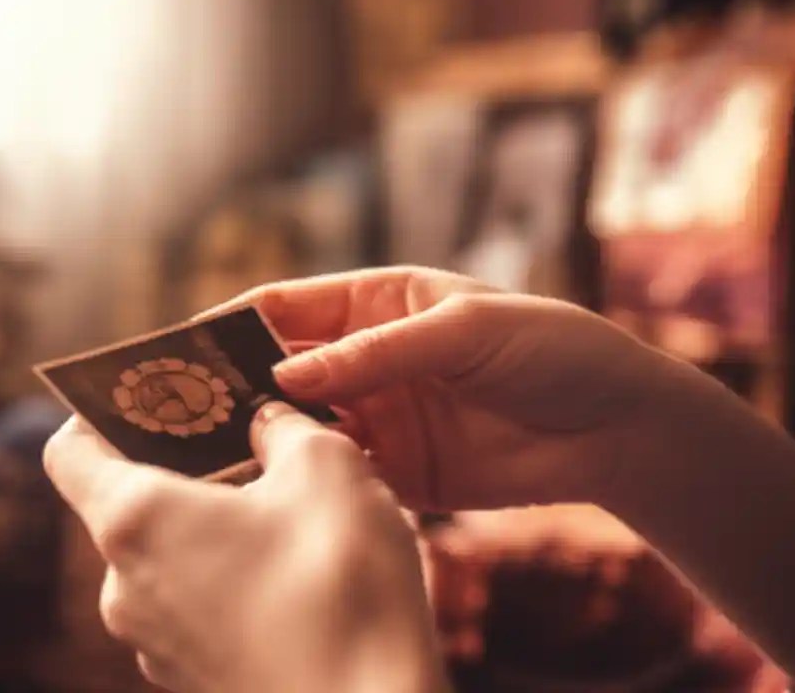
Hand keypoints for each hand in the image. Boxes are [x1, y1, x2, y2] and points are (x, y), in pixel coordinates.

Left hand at [43, 403, 446, 692]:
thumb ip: (283, 424)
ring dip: (214, 526)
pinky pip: (196, 607)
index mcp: (134, 520)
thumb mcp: (326, 465)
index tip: (154, 396)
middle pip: (127, 504)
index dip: (102, 411)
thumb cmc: (341, 585)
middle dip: (185, 468)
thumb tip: (266, 419)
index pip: (69, 449)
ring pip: (168, 559)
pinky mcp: (194, 679)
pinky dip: (230, 578)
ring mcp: (154, 644)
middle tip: (249, 441)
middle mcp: (124, 587)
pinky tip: (296, 572)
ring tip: (288, 509)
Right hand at [212, 267, 687, 510]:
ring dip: (263, 438)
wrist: (614, 425)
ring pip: (301, 426)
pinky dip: (308, 481)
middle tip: (179, 413)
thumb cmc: (550, 348)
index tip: (182, 351)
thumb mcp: (464, 331)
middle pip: (281, 369)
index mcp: (379, 302)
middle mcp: (369, 359)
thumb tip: (284, 376)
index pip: (287, 306)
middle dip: (235, 386)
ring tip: (212, 457)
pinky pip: (339, 474)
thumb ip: (375, 354)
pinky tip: (276, 492)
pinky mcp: (400, 471)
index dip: (233, 324)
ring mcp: (381, 416)